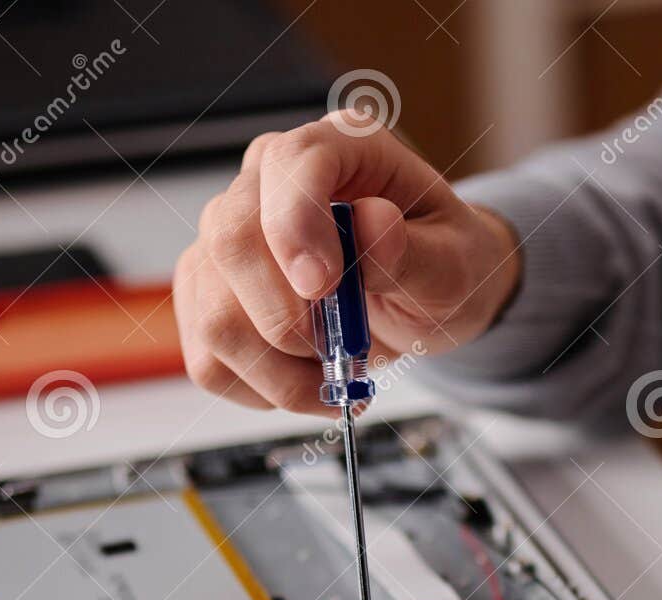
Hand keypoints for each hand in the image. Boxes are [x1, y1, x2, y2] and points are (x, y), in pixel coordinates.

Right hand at [173, 110, 521, 413]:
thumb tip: (372, 223)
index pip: (289, 162)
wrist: (424, 298)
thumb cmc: (439, 265)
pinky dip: (258, 388)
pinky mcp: (209, 292)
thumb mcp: (454, 263)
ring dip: (278, 369)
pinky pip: (207, 356)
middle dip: (285, 318)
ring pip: (213, 311)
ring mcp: (228, 236)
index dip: (296, 226)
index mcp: (340, 148)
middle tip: (340, 350)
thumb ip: (415, 250)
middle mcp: (269, 181)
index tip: (325, 287)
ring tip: (333, 374)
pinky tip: (301, 380)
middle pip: (231, 238)